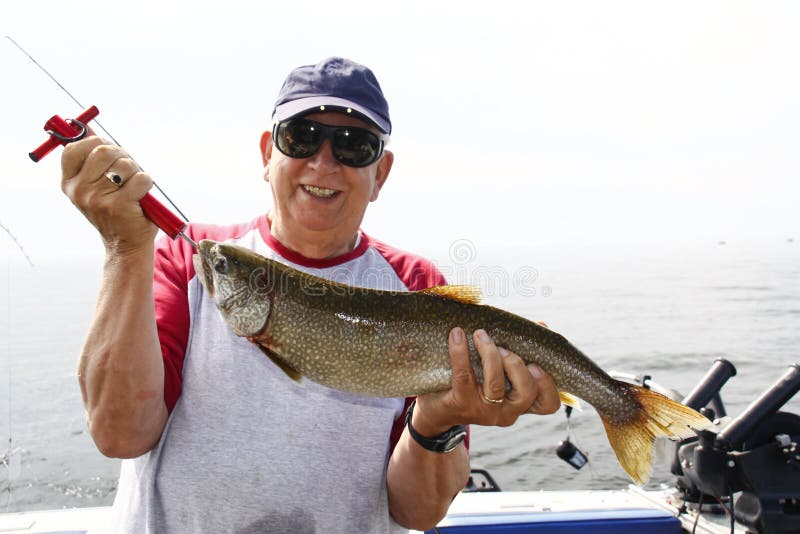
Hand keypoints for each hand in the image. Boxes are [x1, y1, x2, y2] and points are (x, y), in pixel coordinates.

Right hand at [61, 128, 156, 255]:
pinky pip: (140, 178)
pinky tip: (142, 196)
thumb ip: (91, 157)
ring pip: (125, 164)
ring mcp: (97, 199)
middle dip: (122, 155)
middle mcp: (79, 190)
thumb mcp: (96, 184)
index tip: (108, 153)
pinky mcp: (118, 205)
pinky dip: (147, 183)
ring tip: (133, 188)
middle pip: (104, 150)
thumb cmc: (115, 209)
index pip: (74, 148)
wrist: (126, 244)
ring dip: (136, 171)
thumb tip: (86, 126)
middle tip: (127, 170)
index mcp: (69, 183)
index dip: (95, 143)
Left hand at [413, 327, 560, 434]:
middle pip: (526, 392)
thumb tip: (541, 324)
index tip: (536, 363)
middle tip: (503, 348)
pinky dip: (460, 352)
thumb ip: (519, 352)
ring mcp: (484, 411)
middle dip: (517, 365)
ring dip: (490, 354)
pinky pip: (464, 375)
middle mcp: (506, 412)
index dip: (549, 384)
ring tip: (481, 335)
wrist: (437, 410)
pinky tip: (457, 335)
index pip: (548, 404)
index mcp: (519, 404)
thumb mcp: (499, 374)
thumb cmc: (474, 384)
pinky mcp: (461, 404)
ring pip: (496, 384)